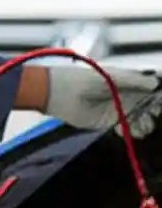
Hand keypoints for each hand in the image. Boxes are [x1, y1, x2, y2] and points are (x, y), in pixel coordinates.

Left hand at [44, 66, 161, 137]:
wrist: (56, 93)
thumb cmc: (81, 79)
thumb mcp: (111, 76)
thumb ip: (134, 80)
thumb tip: (155, 83)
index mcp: (125, 82)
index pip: (148, 90)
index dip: (155, 96)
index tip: (158, 102)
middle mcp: (123, 96)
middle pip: (147, 106)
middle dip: (152, 112)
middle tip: (150, 114)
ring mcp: (116, 110)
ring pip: (139, 119)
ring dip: (143, 123)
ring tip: (141, 125)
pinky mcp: (107, 123)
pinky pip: (125, 129)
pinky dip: (130, 131)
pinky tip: (129, 130)